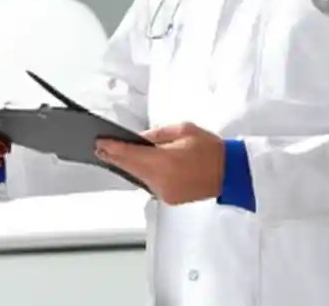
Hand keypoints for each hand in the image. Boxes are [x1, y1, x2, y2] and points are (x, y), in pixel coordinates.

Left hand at [94, 122, 224, 204]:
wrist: (230, 173)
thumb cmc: (210, 149)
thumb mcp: (183, 130)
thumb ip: (157, 135)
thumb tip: (138, 139)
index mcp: (165, 162)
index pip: (130, 155)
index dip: (111, 149)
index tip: (98, 143)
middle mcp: (161, 180)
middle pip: (130, 168)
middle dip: (114, 157)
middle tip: (99, 148)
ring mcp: (164, 192)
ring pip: (138, 177)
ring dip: (129, 165)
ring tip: (115, 153)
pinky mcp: (169, 198)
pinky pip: (149, 183)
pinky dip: (143, 173)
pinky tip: (139, 164)